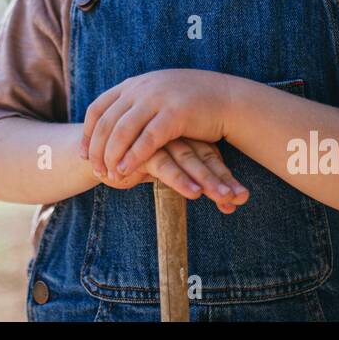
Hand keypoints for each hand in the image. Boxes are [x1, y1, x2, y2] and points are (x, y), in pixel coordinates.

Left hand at [80, 68, 235, 183]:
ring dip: (111, 155)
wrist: (227, 98)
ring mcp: (158, 99)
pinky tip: (126, 171)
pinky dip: (133, 157)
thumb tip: (113, 122)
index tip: (83, 154)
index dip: (87, 133)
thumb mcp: (158, 95)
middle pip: (107, 122)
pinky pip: (147, 139)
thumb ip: (136, 104)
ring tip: (108, 175)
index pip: (98, 108)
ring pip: (123, 131)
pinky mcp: (175, 113)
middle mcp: (141, 88)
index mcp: (134, 84)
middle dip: (97, 149)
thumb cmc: (192, 103)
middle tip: (94, 171)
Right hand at [89, 136, 248, 212]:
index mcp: (183, 135)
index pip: (209, 154)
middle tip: (240, 199)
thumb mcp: (167, 170)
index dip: (225, 176)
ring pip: (189, 160)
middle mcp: (174, 134)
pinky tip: (194, 194)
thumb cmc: (136, 162)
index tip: (242, 199)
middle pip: (203, 156)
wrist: (96, 152)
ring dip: (209, 181)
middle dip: (223, 179)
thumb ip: (194, 181)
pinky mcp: (143, 149)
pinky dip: (180, 180)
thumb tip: (231, 206)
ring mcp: (159, 138)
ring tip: (225, 198)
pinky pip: (165, 165)